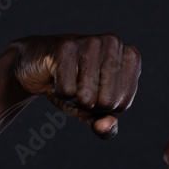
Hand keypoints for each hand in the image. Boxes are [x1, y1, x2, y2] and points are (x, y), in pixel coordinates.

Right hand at [9, 34, 140, 138]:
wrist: (36, 66)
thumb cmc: (74, 86)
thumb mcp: (94, 111)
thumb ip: (107, 127)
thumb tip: (104, 126)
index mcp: (131, 57)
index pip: (122, 105)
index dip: (103, 107)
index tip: (94, 89)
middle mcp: (114, 43)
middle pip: (107, 102)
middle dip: (88, 104)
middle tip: (79, 85)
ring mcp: (91, 41)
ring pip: (86, 98)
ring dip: (72, 98)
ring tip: (68, 78)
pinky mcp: (66, 46)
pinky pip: (66, 91)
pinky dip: (57, 92)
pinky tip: (55, 75)